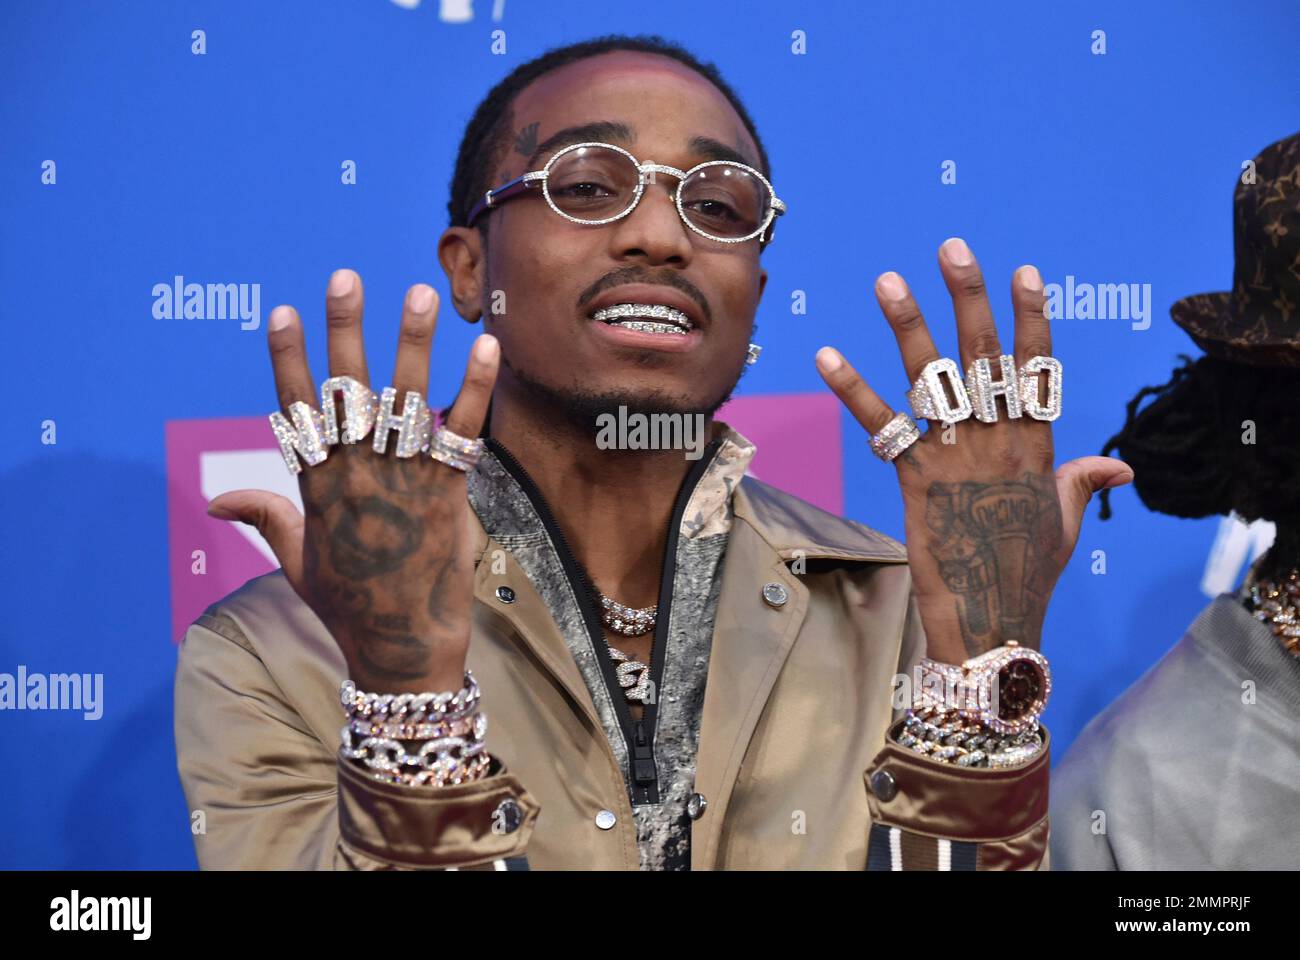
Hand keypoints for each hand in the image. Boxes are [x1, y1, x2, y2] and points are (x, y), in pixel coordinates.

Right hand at [207, 269, 499, 692]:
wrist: (401, 651)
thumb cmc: (348, 607)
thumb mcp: (296, 562)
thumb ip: (266, 517)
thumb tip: (216, 496)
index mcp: (317, 487)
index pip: (298, 409)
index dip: (290, 358)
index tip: (284, 312)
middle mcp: (356, 476)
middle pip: (350, 390)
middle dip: (347, 330)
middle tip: (347, 277)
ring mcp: (402, 483)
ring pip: (408, 400)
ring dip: (415, 343)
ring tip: (420, 292)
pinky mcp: (447, 496)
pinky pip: (463, 433)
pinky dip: (476, 389)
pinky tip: (487, 347)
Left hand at [816, 239, 1132, 664]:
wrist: (995, 622)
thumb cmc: (1030, 575)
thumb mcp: (1064, 523)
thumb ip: (1082, 481)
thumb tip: (1122, 464)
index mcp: (1037, 448)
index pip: (1036, 369)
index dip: (1030, 319)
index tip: (1024, 272)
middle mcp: (999, 442)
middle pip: (985, 357)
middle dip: (969, 299)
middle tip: (953, 248)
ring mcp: (958, 458)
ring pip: (933, 379)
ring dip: (908, 327)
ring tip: (888, 280)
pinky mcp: (918, 479)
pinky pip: (882, 425)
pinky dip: (852, 389)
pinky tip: (826, 355)